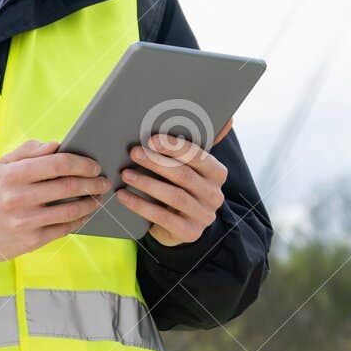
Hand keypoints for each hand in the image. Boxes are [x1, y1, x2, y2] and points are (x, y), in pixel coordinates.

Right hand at [0, 139, 109, 264]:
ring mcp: (25, 221)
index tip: (94, 165)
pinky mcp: (30, 241)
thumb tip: (56, 144)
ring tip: (98, 198)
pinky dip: (79, 220)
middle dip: (92, 183)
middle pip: (68, 186)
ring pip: (70, 209)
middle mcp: (19, 198)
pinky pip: (64, 229)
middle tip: (103, 181)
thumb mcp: (1, 166)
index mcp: (13, 175)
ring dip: (90, 202)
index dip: (81, 163)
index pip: (57, 164)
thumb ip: (28, 152)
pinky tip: (85, 214)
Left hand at [117, 122, 232, 247]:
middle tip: (133, 153)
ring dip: (147, 183)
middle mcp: (215, 195)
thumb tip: (226, 118)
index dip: (174, 147)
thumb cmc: (181, 187)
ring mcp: (204, 216)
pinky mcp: (189, 232)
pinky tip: (124, 196)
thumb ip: (194, 146)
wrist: (181, 226)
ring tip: (125, 174)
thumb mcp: (188, 167)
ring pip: (174, 196)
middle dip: (156, 162)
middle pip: (184, 175)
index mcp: (217, 173)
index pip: (198, 156)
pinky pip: (162, 217)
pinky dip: (140, 205)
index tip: (151, 139)